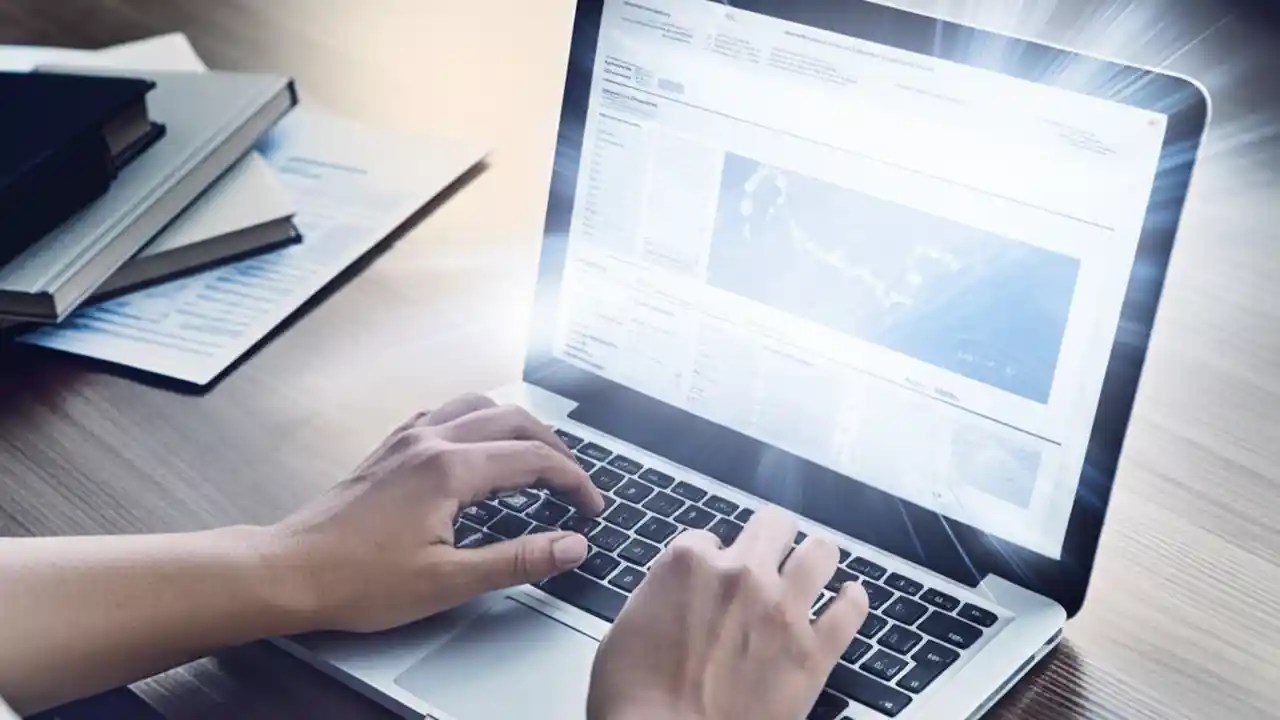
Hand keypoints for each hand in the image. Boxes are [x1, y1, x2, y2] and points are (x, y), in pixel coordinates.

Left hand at [267, 394, 604, 632]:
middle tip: (575, 481)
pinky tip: (475, 447)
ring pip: (478, 407)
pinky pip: (443, 415)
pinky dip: (475, 423)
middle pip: (513, 421)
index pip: (534, 458)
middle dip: (554, 448)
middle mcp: (431, 441)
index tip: (592, 506)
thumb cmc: (359, 580)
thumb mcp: (449, 581)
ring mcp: (407, 441)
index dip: (573, 480)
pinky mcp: (388, 450)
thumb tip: (571, 546)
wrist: (289, 572)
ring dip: (516, 426)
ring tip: (537, 456)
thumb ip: (517, 559)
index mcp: (450, 469)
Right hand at [588, 507, 868, 719]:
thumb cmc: (635, 700)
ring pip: (820, 551)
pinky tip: (848, 598)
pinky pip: (852, 609)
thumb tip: (678, 594)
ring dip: (814, 557)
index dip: (710, 557)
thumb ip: (662, 595)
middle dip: (770, 538)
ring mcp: (784, 610)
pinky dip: (852, 600)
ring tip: (812, 567)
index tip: (712, 577)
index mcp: (688, 563)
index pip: (707, 536)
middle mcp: (742, 574)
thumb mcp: (627, 628)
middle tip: (769, 555)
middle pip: (773, 524)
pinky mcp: (815, 651)